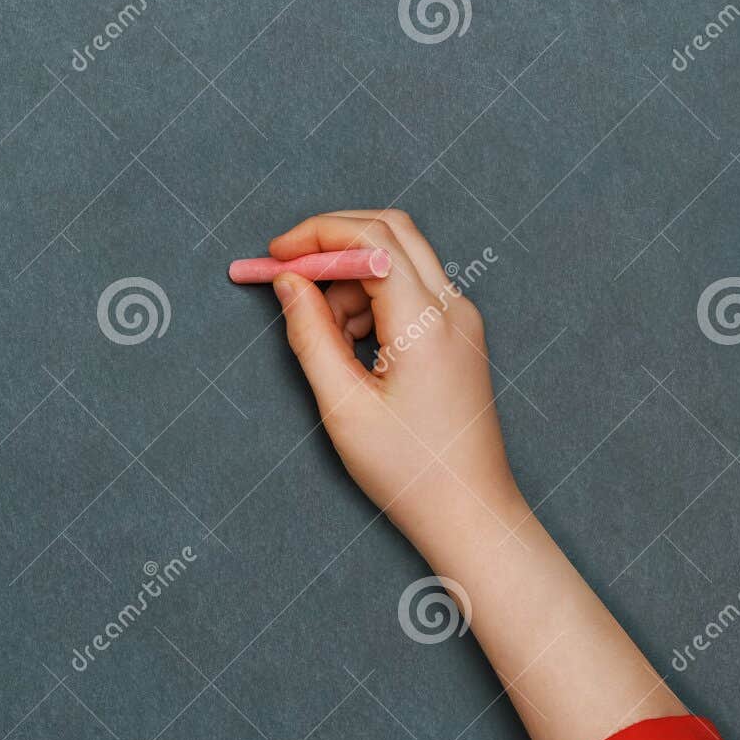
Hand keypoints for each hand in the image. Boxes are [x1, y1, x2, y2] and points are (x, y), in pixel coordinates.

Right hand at [265, 210, 525, 561]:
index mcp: (426, 324)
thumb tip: (287, 283)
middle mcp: (453, 308)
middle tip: (286, 272)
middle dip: (330, 242)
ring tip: (323, 337)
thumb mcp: (343, 405)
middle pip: (389, 230)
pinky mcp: (458, 333)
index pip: (370, 240)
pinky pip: (409, 289)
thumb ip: (310, 335)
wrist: (467, 509)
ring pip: (397, 258)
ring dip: (349, 278)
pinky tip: (350, 345)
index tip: (272, 256)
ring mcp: (461, 319)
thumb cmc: (408, 469)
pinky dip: (370, 298)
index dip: (314, 237)